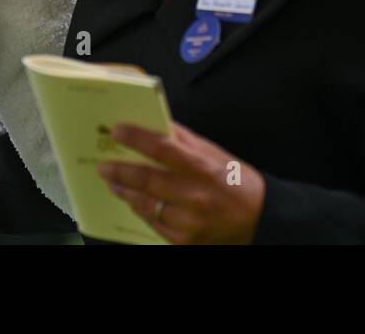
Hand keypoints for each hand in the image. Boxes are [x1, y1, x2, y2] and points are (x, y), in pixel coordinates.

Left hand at [97, 121, 265, 243]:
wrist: (260, 220)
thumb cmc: (236, 181)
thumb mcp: (215, 154)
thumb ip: (184, 140)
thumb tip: (157, 123)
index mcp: (202, 168)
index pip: (162, 148)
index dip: (137, 138)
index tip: (118, 130)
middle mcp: (194, 196)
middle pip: (147, 180)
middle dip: (120, 170)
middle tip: (104, 163)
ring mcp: (188, 222)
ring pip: (146, 204)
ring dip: (124, 191)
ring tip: (112, 181)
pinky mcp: (184, 241)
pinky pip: (154, 223)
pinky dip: (141, 210)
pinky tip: (133, 200)